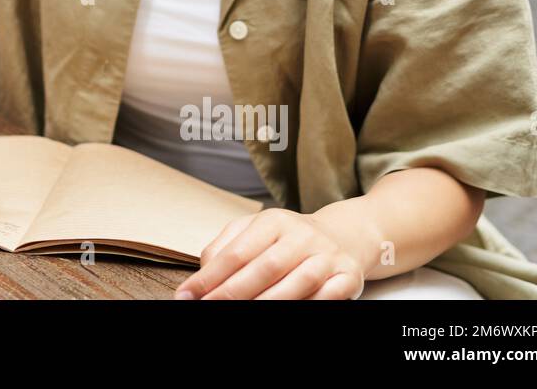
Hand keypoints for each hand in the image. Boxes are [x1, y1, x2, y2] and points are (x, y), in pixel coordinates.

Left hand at [175, 209, 366, 299]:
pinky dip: (308, 305)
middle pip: (264, 268)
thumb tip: (202, 275)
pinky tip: (287, 312)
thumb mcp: (254, 231)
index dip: (210, 277)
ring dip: (268, 303)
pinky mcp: (349, 276)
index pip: (236, 252)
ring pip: (297, 284)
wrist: (342, 236)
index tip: (187, 295)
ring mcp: (327, 256)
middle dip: (233, 293)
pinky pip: (328, 296)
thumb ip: (225, 248)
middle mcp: (301, 235)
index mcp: (272, 221)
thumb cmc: (287, 239)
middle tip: (210, 307)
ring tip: (242, 314)